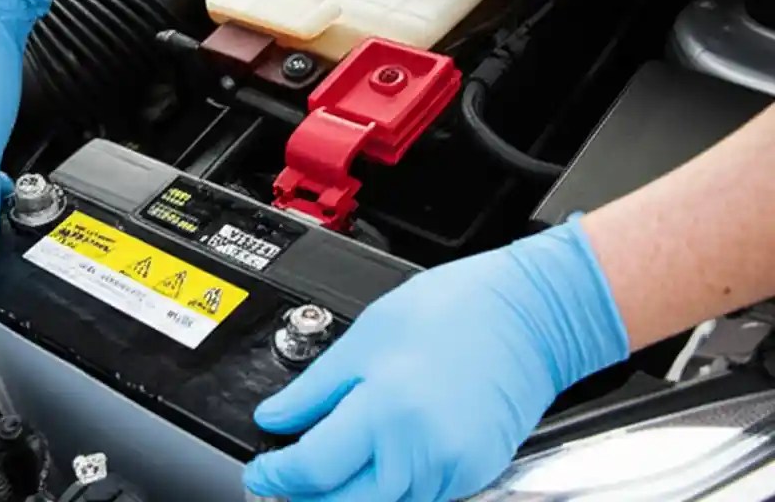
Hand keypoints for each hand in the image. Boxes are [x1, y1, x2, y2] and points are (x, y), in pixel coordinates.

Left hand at [243, 220, 628, 501]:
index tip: (260, 469)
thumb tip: (275, 417)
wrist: (531, 312)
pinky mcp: (474, 475)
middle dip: (305, 498)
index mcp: (388, 411)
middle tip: (282, 479)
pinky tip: (372, 466)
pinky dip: (387, 491)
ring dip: (347, 498)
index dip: (275, 475)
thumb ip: (314, 388)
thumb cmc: (457, 310)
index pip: (313, 470)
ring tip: (324, 471)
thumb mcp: (365, 338)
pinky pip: (418, 499)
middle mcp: (423, 451)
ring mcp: (453, 470)